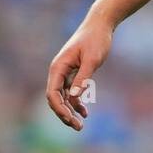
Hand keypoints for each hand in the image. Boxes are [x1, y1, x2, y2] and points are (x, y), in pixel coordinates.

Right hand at [46, 14, 113, 130]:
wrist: (100, 25)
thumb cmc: (96, 40)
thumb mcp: (92, 59)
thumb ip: (83, 78)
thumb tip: (74, 98)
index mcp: (58, 67)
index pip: (52, 94)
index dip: (59, 109)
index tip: (70, 119)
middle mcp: (58, 71)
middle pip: (55, 98)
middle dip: (64, 114)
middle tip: (78, 127)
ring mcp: (64, 72)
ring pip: (62, 97)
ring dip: (70, 111)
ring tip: (80, 125)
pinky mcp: (73, 72)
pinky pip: (71, 92)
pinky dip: (76, 102)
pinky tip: (85, 112)